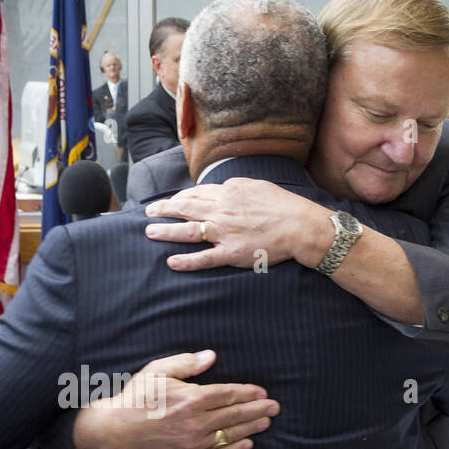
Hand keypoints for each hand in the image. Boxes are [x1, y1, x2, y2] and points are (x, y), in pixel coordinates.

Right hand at [71, 350, 278, 448]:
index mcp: (191, 399)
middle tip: (275, 407)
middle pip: (235, 415)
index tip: (263, 392)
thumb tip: (211, 356)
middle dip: (258, 410)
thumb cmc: (138, 397)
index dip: (248, 393)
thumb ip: (186, 363)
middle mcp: (196, 422)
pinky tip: (247, 444)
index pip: (229, 394)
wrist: (119, 430)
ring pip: (230, 435)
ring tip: (266, 422)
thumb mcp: (158, 371)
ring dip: (251, 428)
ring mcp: (193, 443)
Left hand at [144, 179, 327, 270]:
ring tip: (150, 232)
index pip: (197, 194)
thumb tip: (221, 189)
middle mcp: (222, 211)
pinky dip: (186, 261)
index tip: (171, 202)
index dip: (181, 198)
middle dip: (164, 209)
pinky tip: (171, 262)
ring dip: (166, 231)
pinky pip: (204, 258)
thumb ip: (235, 187)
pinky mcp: (231, 253)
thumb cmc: (282, 205)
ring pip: (189, 232)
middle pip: (186, 208)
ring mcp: (225, 233)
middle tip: (149, 212)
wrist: (299, 226)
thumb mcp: (256, 186)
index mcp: (228, 193)